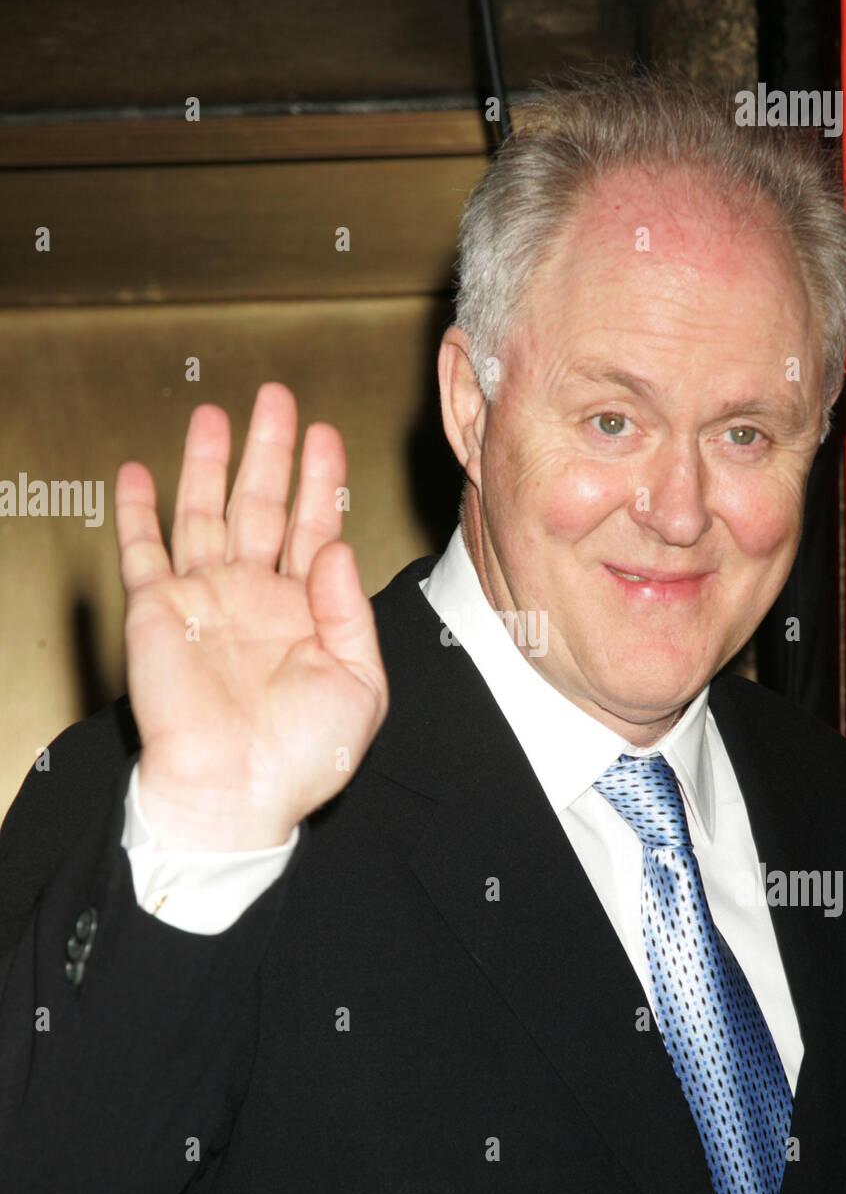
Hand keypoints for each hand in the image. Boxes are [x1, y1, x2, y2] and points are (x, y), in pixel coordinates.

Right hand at [115, 383, 387, 849]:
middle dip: (269, 450)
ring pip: (204, 512)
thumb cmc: (303, 756)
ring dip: (207, 463)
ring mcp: (205, 599)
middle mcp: (256, 596)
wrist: (235, 794)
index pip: (316, 526)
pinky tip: (140, 472)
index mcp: (308, 610)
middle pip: (262, 504)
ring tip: (213, 415)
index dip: (321, 479)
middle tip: (275, 399)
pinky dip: (138, 510)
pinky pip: (142, 550)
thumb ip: (352, 612)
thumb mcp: (359, 684)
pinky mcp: (156, 611)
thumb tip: (341, 547)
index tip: (325, 434)